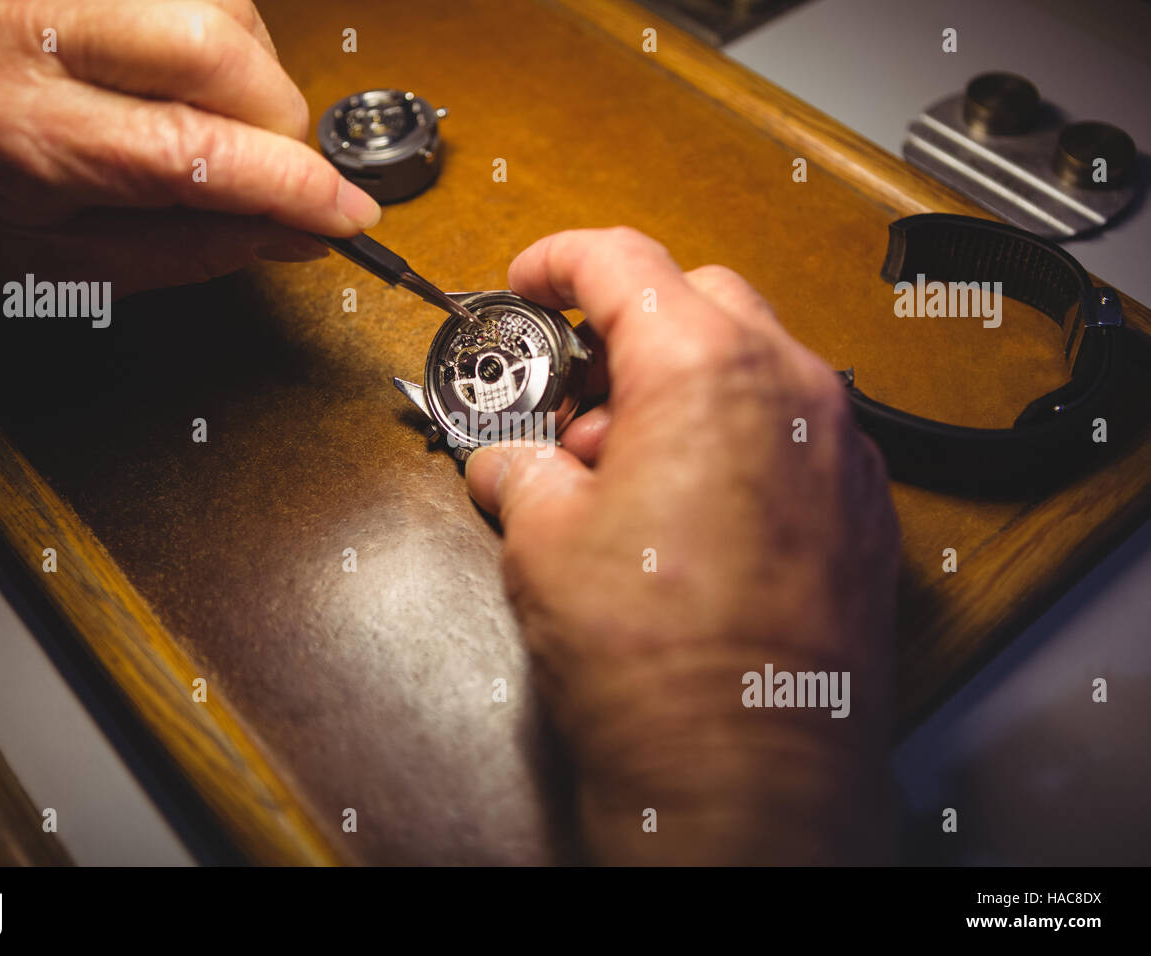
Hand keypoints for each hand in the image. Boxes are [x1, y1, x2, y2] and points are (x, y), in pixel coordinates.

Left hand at [0, 0, 379, 294]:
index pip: (195, 149)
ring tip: (215, 128)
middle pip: (218, 46)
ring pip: (224, 7)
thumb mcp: (70, 267)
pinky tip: (194, 85)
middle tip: (274, 176)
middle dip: (277, 124)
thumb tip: (299, 233)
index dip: (293, 186)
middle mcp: (28, 27)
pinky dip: (228, 42)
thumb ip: (194, 250)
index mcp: (17, 127)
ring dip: (253, 79)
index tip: (346, 216)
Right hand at [466, 228, 900, 864]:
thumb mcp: (543, 543)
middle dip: (624, 331)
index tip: (529, 282)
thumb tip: (509, 465)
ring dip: (679, 388)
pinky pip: (792, 431)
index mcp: (708, 370)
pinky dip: (734, 438)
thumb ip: (518, 472)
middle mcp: (794, 390)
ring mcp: (840, 449)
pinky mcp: (859, 507)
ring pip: (752, 364)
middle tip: (569, 394)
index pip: (624, 261)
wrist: (748, 774)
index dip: (557, 261)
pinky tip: (684, 508)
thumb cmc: (661, 663)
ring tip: (619, 470)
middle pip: (698, 299)